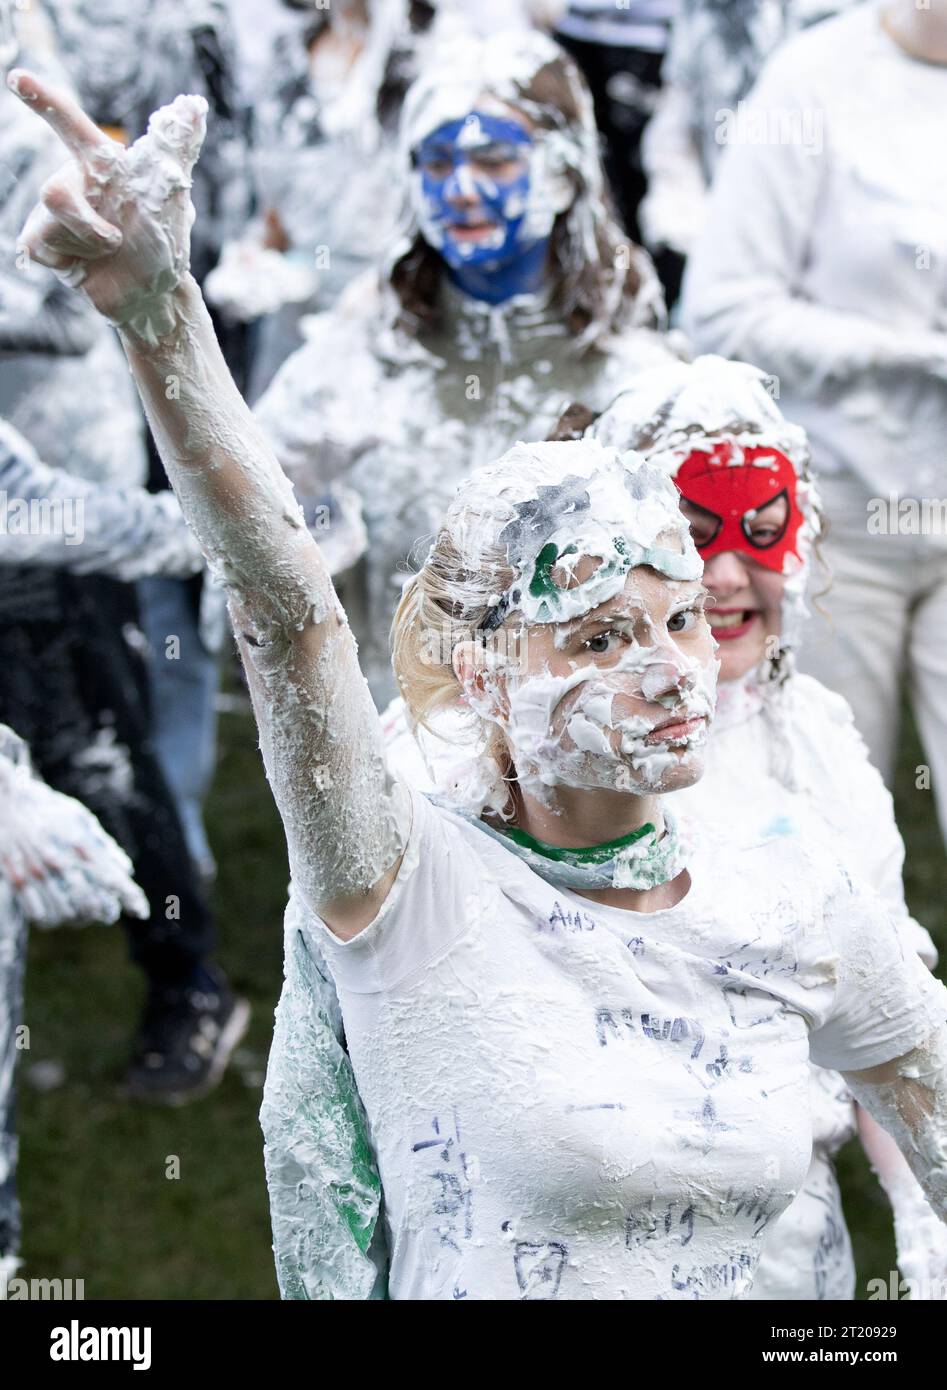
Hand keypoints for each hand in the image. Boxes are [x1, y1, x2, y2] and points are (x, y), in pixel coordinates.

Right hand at [0, 765, 148, 927]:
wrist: (6, 802)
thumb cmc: (47, 810)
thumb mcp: (81, 819)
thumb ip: (104, 846)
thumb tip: (126, 870)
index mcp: (80, 844)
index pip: (113, 879)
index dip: (131, 898)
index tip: (142, 911)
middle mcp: (61, 860)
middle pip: (92, 904)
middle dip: (104, 913)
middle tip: (107, 913)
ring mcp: (38, 872)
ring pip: (68, 914)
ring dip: (79, 919)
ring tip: (82, 915)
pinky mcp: (18, 880)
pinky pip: (41, 916)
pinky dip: (53, 920)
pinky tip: (57, 913)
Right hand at [9, 69, 206, 344]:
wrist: (151, 290)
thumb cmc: (161, 240)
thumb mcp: (173, 196)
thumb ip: (176, 148)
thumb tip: (193, 105)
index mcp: (99, 164)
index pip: (68, 124)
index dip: (43, 101)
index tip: (18, 78)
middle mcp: (72, 181)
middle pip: (55, 191)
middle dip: (89, 225)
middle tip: (117, 240)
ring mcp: (53, 212)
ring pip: (51, 220)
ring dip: (91, 243)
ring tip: (109, 249)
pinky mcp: (42, 242)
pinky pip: (40, 245)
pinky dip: (72, 260)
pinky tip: (86, 264)